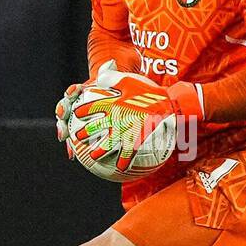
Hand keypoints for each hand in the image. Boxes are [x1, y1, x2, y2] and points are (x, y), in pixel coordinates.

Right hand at [55, 60, 134, 146]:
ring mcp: (80, 117)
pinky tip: (73, 157)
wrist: (121, 94)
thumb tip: (111, 63)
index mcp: (82, 92)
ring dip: (65, 134)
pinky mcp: (85, 129)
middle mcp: (77, 105)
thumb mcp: (114, 77)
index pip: (73, 93)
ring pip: (68, 126)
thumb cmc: (116, 85)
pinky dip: (74, 148)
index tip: (72, 93)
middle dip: (62, 119)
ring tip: (64, 142)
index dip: (71, 94)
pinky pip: (77, 139)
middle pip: (65, 112)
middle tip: (63, 125)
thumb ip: (109, 71)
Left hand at [68, 70, 201, 165]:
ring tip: (92, 156)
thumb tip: (98, 76)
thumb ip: (111, 78)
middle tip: (77, 137)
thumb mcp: (129, 80)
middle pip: (95, 128)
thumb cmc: (149, 92)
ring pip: (107, 144)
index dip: (82, 111)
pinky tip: (120, 168)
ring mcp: (125, 132)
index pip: (92, 108)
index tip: (77, 114)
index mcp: (112, 104)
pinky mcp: (136, 140)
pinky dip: (123, 162)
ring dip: (98, 151)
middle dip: (85, 133)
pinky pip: (127, 154)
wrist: (168, 105)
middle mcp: (115, 119)